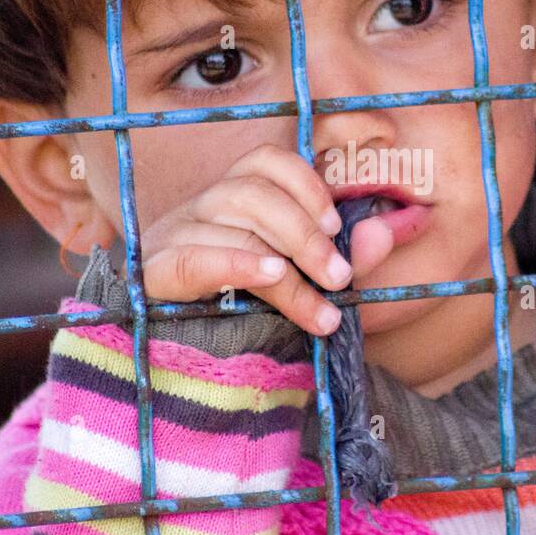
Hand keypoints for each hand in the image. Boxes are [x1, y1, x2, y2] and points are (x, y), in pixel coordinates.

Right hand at [137, 144, 393, 336]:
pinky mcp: (151, 277)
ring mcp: (170, 239)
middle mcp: (199, 209)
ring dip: (285, 264)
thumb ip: (344, 260)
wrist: (185, 373)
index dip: (305, 184)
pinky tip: (272, 277)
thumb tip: (384, 231)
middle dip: (304, 234)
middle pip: (251, 192)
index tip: (336, 227)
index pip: (264, 161)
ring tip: (320, 305)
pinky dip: (237, 264)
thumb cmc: (249, 318)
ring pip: (229, 226)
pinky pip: (191, 259)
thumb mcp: (306, 286)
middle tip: (339, 278)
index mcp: (232, 201)